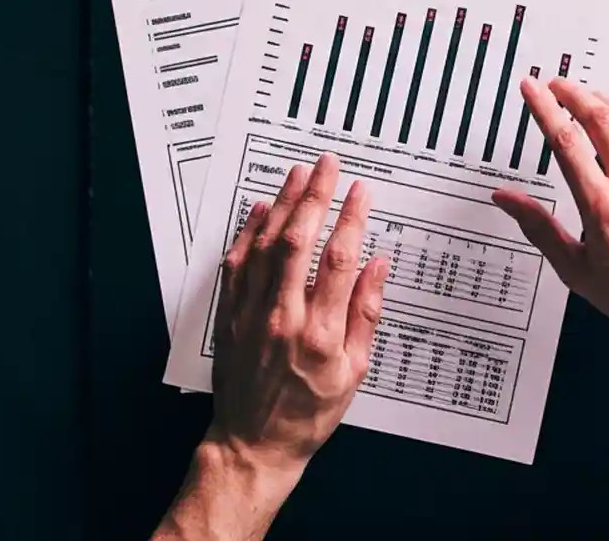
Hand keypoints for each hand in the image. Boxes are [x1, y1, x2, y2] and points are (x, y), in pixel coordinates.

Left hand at [207, 153, 387, 476]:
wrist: (254, 442)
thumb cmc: (308, 412)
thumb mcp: (354, 371)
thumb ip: (366, 314)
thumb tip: (377, 267)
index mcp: (320, 332)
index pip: (339, 260)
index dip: (352, 219)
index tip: (362, 192)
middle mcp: (283, 316)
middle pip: (299, 240)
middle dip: (316, 196)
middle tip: (328, 166)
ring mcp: (252, 313)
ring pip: (266, 244)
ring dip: (284, 204)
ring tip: (299, 174)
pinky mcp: (231, 315)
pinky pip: (238, 262)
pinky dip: (250, 231)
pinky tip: (262, 209)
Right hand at [492, 77, 608, 364]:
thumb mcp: (576, 270)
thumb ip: (538, 227)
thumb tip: (505, 199)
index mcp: (603, 207)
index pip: (566, 141)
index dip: (545, 108)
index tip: (533, 89)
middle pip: (602, 119)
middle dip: (576, 93)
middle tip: (559, 83)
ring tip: (591, 97)